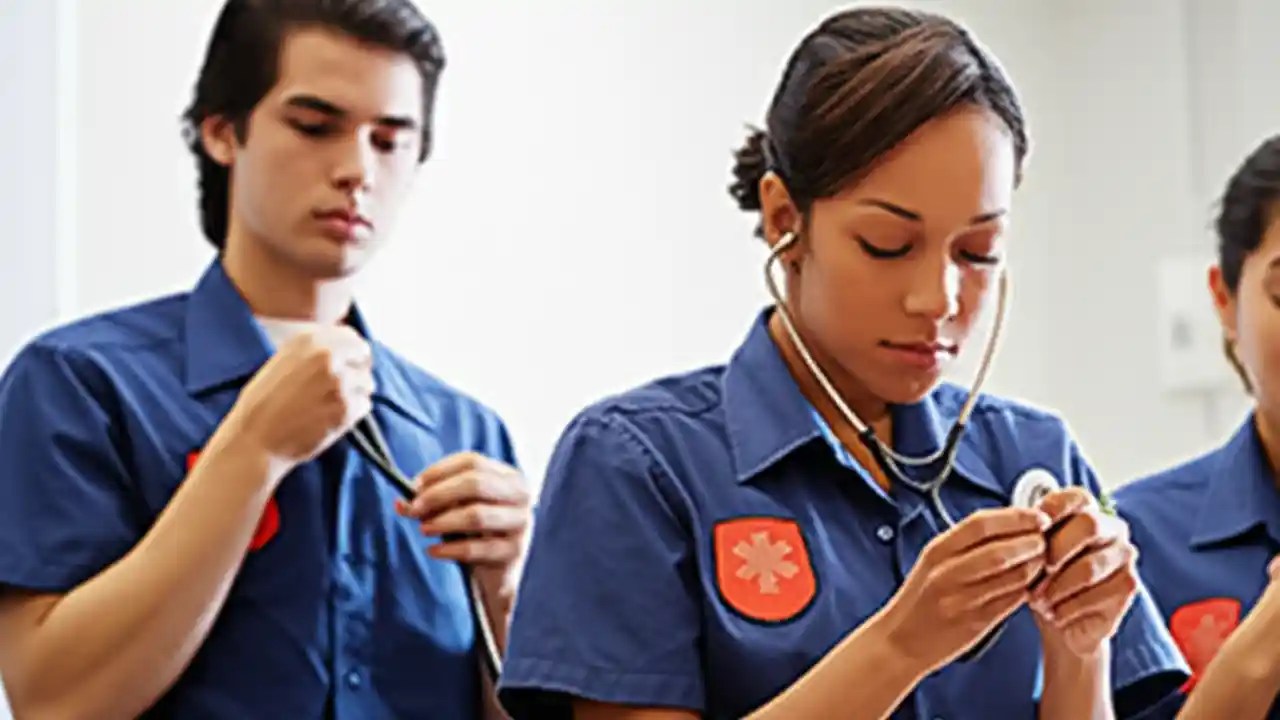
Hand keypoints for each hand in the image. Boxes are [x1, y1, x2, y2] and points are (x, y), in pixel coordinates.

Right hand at [223, 326, 372, 473]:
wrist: (256, 438)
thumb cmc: (264, 403)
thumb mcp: (283, 360)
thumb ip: (313, 351)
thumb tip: (342, 349)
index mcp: (309, 340)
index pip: (351, 336)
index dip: (353, 351)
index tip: (350, 361)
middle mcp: (327, 356)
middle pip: (364, 357)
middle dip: (357, 370)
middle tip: (342, 386)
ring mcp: (339, 382)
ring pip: (367, 382)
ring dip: (355, 392)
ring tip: (329, 404)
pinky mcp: (347, 408)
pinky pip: (364, 404)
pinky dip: (353, 412)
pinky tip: (330, 417)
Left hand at [395, 452, 530, 573]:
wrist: (496, 575)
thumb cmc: (475, 534)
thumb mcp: (455, 511)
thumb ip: (431, 502)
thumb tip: (402, 502)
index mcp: (508, 476)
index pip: (472, 462)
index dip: (439, 471)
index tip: (413, 487)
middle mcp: (521, 495)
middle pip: (476, 483)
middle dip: (438, 495)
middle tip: (414, 510)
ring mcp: (521, 524)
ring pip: (476, 515)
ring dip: (443, 521)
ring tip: (424, 529)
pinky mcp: (513, 552)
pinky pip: (476, 548)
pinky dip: (449, 549)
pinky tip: (433, 551)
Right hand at [881, 507, 1050, 673]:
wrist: (901, 639)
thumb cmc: (923, 596)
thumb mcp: (935, 560)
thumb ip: (968, 543)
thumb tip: (1014, 520)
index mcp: (937, 551)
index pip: (980, 524)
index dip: (1016, 517)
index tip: (1040, 516)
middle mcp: (946, 573)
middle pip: (1000, 550)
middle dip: (1032, 542)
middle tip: (1047, 540)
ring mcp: (961, 600)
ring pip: (1012, 577)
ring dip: (1036, 567)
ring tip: (1044, 562)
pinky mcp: (976, 623)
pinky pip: (1012, 601)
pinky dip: (1028, 589)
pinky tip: (1033, 585)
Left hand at [1029, 488, 1137, 655]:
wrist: (1060, 621)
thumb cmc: (1042, 580)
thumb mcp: (1031, 555)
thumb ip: (1032, 537)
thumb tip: (1024, 526)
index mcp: (1087, 511)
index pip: (1078, 497)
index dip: (1055, 508)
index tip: (1034, 526)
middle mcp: (1112, 528)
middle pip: (1089, 525)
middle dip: (1056, 549)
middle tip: (1035, 572)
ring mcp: (1124, 556)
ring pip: (1089, 567)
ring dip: (1057, 587)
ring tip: (1037, 601)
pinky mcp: (1128, 585)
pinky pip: (1095, 595)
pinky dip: (1067, 608)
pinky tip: (1055, 614)